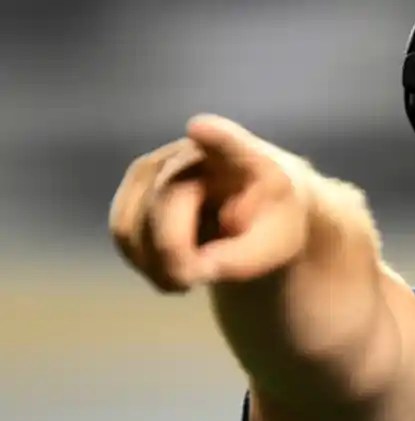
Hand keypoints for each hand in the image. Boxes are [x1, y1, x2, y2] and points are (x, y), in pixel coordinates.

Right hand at [109, 114, 313, 292]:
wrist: (256, 205)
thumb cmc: (274, 224)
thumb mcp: (275, 246)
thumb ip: (243, 259)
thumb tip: (197, 267)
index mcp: (247, 160)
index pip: (228, 143)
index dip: (215, 137)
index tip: (200, 128)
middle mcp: (195, 152)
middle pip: (165, 206)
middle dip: (173, 254)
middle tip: (194, 282)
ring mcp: (158, 165)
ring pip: (134, 225)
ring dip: (158, 265)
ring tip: (192, 278)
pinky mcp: (135, 186)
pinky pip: (124, 233)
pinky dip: (144, 262)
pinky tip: (174, 269)